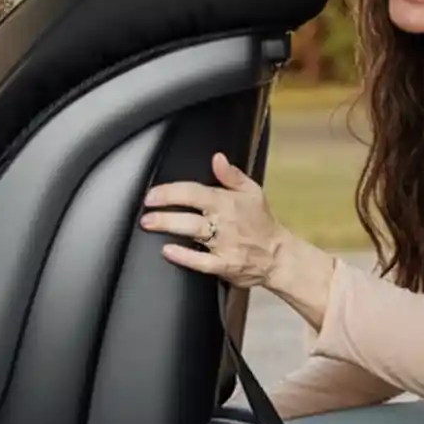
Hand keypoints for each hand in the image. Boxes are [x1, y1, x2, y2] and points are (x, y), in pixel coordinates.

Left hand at [140, 152, 291, 288]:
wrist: (278, 256)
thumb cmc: (262, 222)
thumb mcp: (252, 192)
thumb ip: (231, 175)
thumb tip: (217, 158)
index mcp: (228, 202)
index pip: (194, 192)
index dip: (170, 192)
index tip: (152, 194)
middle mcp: (225, 222)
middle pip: (190, 214)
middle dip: (164, 212)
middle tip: (145, 212)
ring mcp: (224, 245)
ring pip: (192, 234)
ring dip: (169, 227)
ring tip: (149, 224)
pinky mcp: (225, 265)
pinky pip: (201, 262)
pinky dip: (184, 256)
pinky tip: (168, 251)